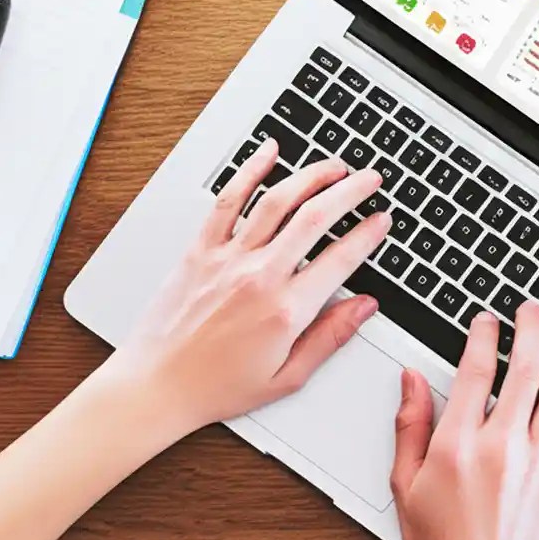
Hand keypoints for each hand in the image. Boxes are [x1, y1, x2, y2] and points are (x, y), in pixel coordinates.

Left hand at [102, 138, 390, 435]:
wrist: (156, 385)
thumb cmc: (216, 387)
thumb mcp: (287, 377)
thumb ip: (330, 337)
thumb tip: (364, 307)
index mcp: (286, 311)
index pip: (341, 258)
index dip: (368, 234)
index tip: (382, 220)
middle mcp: (259, 276)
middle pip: (315, 216)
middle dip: (351, 191)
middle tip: (370, 179)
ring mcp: (228, 258)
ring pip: (277, 200)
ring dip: (311, 175)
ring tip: (334, 166)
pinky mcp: (200, 250)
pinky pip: (228, 200)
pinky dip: (250, 170)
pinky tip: (269, 152)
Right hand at [390, 301, 538, 539]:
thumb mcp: (405, 487)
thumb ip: (409, 427)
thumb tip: (411, 382)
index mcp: (457, 445)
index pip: (474, 370)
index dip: (482, 334)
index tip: (486, 320)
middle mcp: (502, 447)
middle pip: (523, 369)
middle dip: (528, 330)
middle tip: (530, 311)